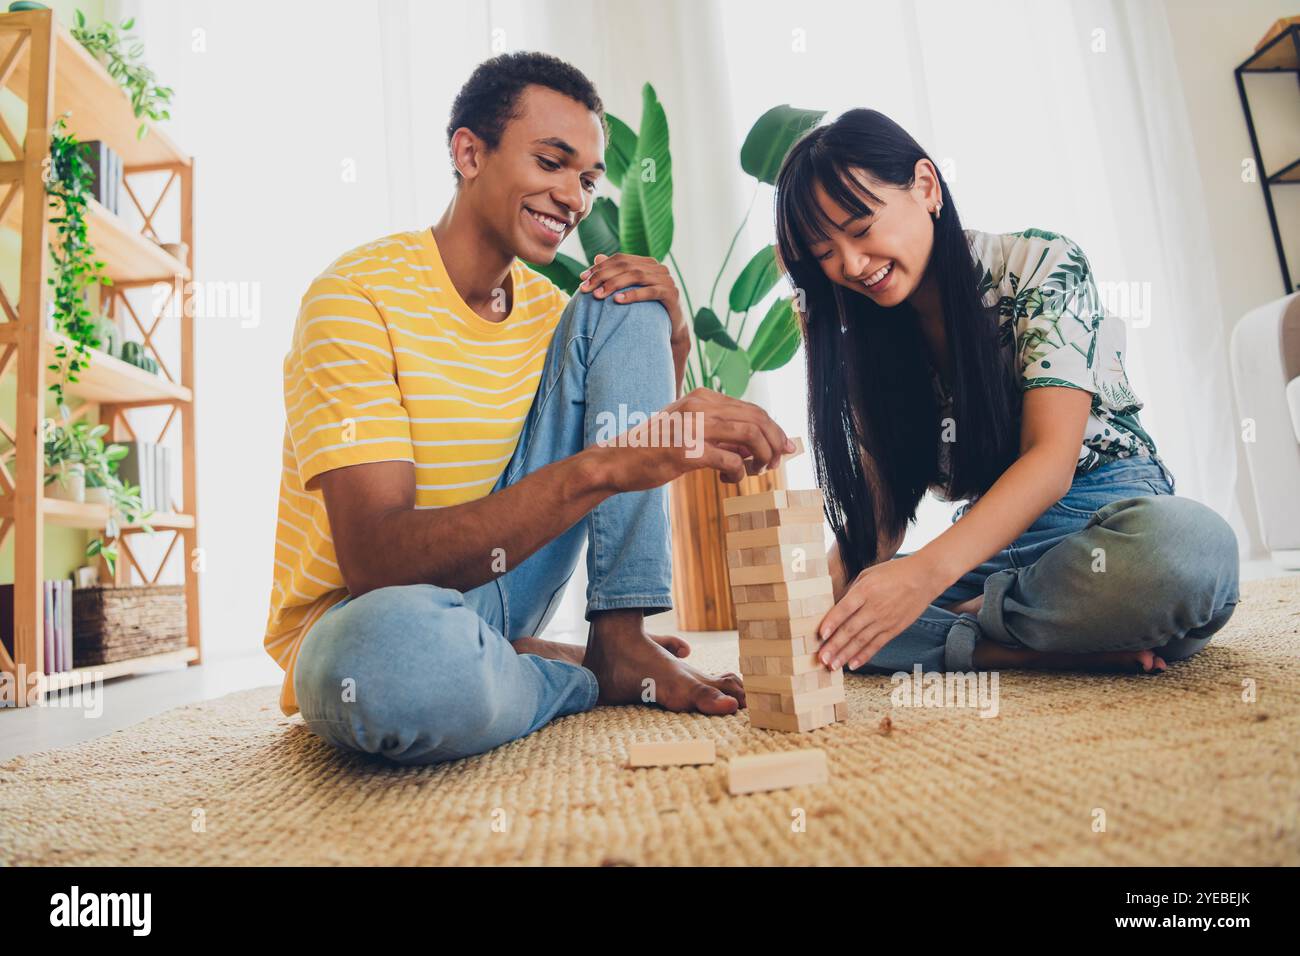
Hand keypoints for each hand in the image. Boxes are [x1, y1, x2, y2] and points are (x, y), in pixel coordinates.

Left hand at [578, 253, 686, 345]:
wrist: (672, 328)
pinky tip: (617, 301)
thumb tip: (597, 256)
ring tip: (598, 295)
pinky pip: (650, 292)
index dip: (600, 267)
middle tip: (586, 288)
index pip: (620, 259)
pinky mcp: (671, 294)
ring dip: (614, 284)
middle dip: (603, 276)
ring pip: (636, 276)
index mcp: (648, 263)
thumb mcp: (630, 290)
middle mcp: (658, 268)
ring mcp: (667, 280)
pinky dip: (633, 295)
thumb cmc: (648, 308)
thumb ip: (616, 273)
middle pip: (626, 266)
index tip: (582, 278)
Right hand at [593, 387, 792, 492]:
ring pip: (751, 436)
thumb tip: (756, 447)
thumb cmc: (654, 449)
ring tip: (755, 472)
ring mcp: (694, 426)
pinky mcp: (688, 451)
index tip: (784, 447)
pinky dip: (738, 475)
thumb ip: (721, 434)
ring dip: (762, 457)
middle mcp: (700, 405)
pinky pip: (732, 462)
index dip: (774, 428)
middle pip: (758, 418)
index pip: (752, 408)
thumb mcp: (689, 430)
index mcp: (702, 397)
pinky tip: (727, 481)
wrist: (617, 461)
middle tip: (775, 463)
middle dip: (775, 442)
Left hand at [816, 554, 943, 669]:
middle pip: (850, 629)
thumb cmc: (892, 573)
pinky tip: (852, 665)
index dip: (831, 622)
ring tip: (833, 666)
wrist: (923, 578)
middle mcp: (874, 607)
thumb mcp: (868, 574)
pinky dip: (864, 656)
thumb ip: (852, 591)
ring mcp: (885, 620)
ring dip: (845, 655)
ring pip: (861, 641)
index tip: (820, 635)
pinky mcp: (894, 629)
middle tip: (821, 658)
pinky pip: (876, 645)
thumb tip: (835, 608)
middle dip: (834, 645)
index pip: (844, 609)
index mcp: (865, 590)